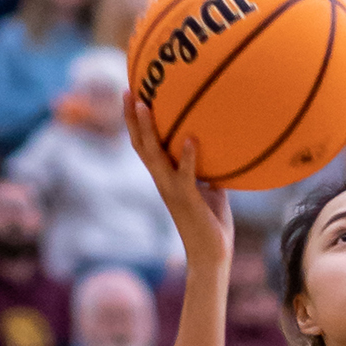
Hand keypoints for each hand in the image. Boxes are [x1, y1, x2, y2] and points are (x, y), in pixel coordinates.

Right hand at [123, 92, 232, 276]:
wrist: (211, 255)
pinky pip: (186, 174)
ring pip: (154, 155)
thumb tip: (218, 148)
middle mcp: (163, 181)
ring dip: (148, 129)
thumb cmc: (212, 223)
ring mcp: (173, 189)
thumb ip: (208, 169)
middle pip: (139, 144)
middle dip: (131, 118)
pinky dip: (187, 156)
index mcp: (165, 177)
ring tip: (145, 104)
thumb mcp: (211, 189)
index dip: (135, 122)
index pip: (144, 145)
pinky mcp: (188, 199)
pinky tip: (190, 138)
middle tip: (127, 90)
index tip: (132, 95)